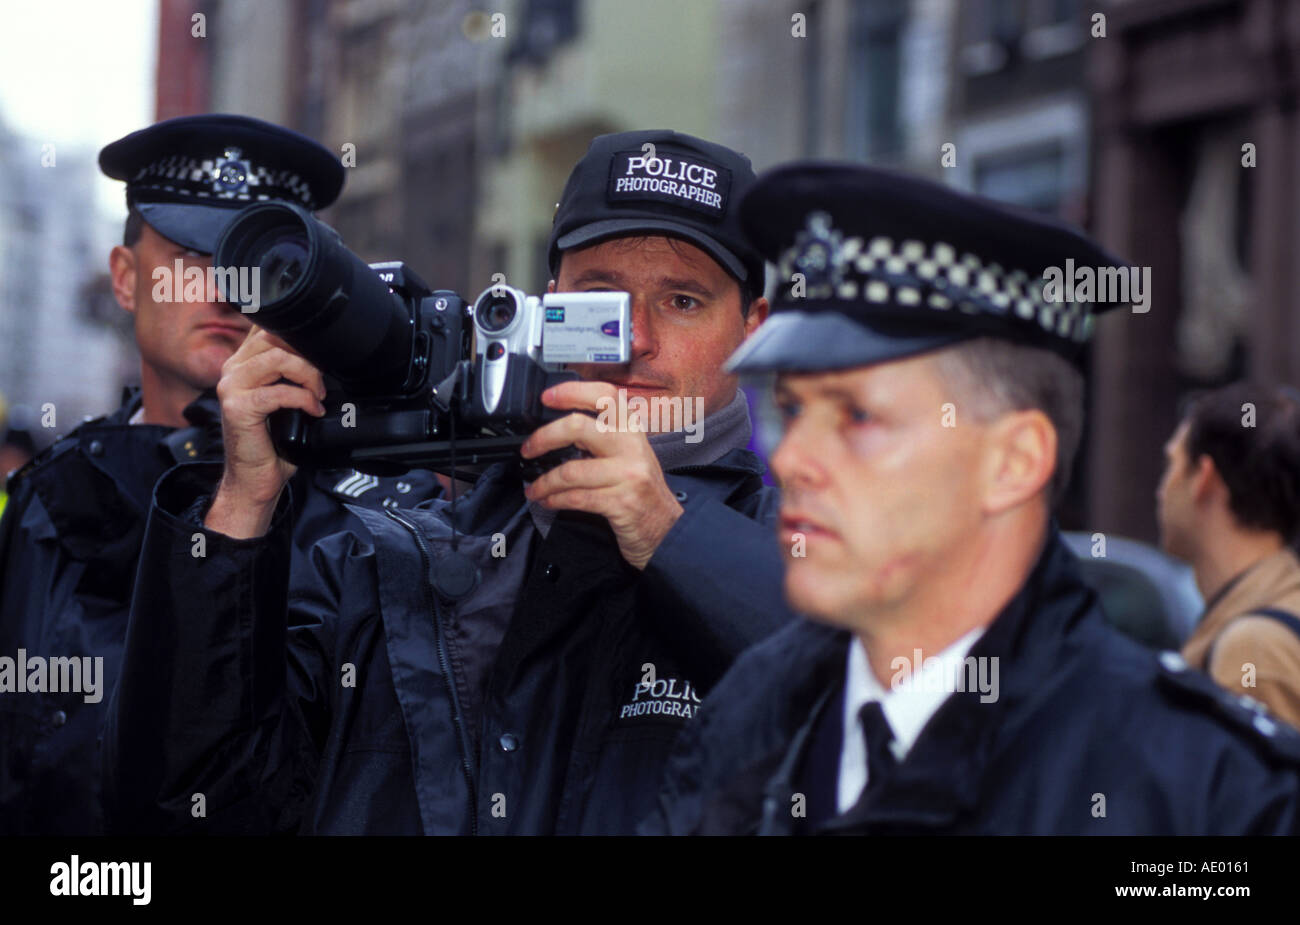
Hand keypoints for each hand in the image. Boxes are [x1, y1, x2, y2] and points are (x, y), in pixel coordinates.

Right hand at [205, 327, 325, 538]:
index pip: (269, 326)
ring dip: (308, 375)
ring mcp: (231, 386)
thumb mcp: (286, 396)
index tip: (322, 352)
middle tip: (323, 380)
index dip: (300, 333)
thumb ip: (294, 371)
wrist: (257, 478)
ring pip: (278, 358)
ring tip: (319, 394)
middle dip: (309, 355)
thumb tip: (328, 353)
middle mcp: (233, 368)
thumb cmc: (275, 441)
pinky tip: (313, 410)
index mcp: (243, 361)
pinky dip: (303, 399)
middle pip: (276, 336)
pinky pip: (278, 392)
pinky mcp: (237, 407)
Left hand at [520, 381, 682, 568]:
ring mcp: (628, 475)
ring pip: (571, 471)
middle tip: (529, 448)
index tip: (547, 397)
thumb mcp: (630, 455)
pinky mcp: (621, 503)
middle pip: (579, 427)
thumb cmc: (642, 491)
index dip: (572, 391)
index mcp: (632, 430)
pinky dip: (555, 500)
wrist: (667, 529)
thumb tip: (559, 429)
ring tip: (535, 488)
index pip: (605, 395)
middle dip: (544, 438)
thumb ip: (604, 437)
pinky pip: (576, 498)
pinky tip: (548, 501)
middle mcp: (632, 447)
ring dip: (544, 482)